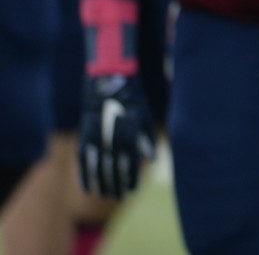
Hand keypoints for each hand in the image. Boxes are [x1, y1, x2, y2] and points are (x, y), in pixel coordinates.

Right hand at [78, 75, 155, 198]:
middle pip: (113, 170)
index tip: (132, 192)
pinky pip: (83, 161)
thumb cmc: (133, 102)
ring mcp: (96, 139)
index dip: (130, 180)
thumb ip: (148, 139)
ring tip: (104, 196)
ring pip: (97, 169)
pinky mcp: (84, 137)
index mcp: (129, 136)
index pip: (130, 165)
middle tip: (119, 197)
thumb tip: (152, 159)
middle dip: (116, 185)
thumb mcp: (146, 118)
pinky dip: (84, 175)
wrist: (109, 84)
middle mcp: (112, 140)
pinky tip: (87, 187)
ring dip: (101, 184)